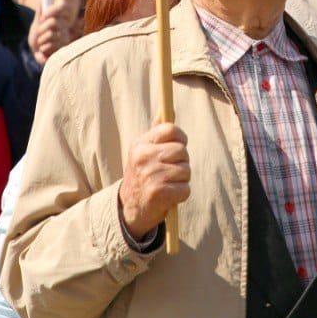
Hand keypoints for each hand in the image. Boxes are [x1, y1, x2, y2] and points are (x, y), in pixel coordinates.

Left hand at [28, 3, 72, 65]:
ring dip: (40, 40)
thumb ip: (39, 14)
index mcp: (59, 18)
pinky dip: (42, 49)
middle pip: (53, 21)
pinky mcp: (63, 50)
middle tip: (39, 33)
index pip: (61, 8)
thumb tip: (41, 1)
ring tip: (41, 43)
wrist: (38, 54)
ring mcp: (64, 38)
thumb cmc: (38, 38)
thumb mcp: (36, 25)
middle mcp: (64, 27)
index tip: (43, 16)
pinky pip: (48, 46)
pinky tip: (44, 51)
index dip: (51, 11)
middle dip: (41, 28)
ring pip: (50, 35)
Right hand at [118, 123, 189, 239]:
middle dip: (182, 163)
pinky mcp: (158, 194)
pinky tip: (169, 196)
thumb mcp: (144, 151)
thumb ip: (157, 131)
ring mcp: (151, 175)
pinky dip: (181, 195)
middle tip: (169, 171)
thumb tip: (166, 108)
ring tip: (167, 184)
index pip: (171, 129)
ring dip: (182, 180)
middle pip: (183, 151)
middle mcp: (143, 157)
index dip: (180, 138)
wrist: (130, 209)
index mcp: (140, 144)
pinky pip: (186, 189)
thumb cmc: (143, 175)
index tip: (178, 145)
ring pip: (186, 171)